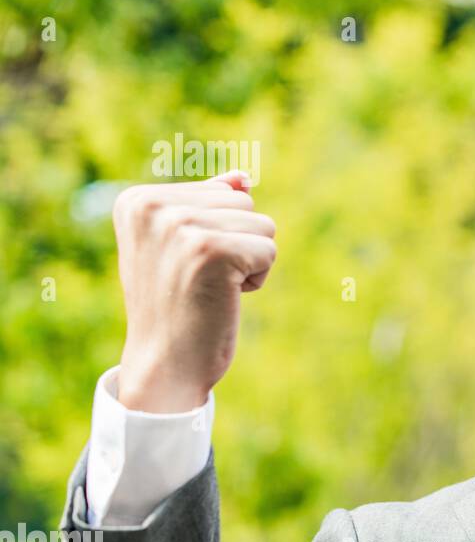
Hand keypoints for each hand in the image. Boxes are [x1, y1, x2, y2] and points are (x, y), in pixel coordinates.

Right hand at [113, 171, 276, 411]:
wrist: (165, 365)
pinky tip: (224, 298)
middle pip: (245, 203)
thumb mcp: (183, 248)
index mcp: (138, 200)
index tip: (183, 267)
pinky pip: (269, 250)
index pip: (221, 193)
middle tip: (200, 281)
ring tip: (210, 289)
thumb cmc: (177, 307)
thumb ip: (208, 206)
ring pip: (263, 225)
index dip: (219, 234)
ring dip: (249, 262)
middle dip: (238, 245)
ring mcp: (181, 226)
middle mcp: (153, 206)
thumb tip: (243, 177)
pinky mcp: (212, 250)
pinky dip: (257, 279)